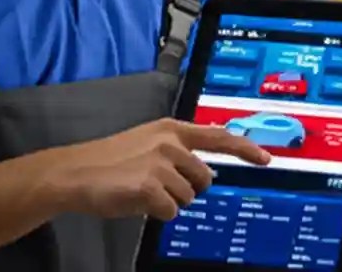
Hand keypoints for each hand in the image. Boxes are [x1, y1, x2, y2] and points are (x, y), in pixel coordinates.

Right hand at [54, 119, 270, 220]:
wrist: (74, 173)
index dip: (245, 149)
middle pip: (203, 180)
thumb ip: (177, 149)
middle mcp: (170, 143)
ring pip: (187, 198)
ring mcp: (161, 164)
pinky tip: (137, 201)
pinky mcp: (150, 187)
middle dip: (186, 189)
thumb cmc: (110, 161)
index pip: (218, 137)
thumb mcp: (147, 142)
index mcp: (171, 129)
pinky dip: (156, 213)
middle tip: (156, 185)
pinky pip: (170, 212)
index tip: (266, 159)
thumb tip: (205, 170)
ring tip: (141, 189)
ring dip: (168, 201)